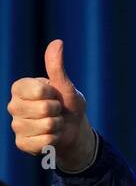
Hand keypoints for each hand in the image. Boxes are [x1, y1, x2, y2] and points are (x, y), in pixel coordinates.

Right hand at [8, 39, 96, 170]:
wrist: (73, 131)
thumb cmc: (68, 105)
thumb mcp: (65, 86)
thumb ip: (57, 67)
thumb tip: (58, 42)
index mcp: (19, 88)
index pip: (39, 90)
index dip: (54, 95)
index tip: (54, 96)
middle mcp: (13, 105)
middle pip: (44, 109)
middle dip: (58, 112)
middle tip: (56, 112)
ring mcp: (16, 125)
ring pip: (46, 126)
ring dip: (57, 127)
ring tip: (54, 124)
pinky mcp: (22, 143)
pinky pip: (44, 142)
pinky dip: (54, 140)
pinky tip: (51, 137)